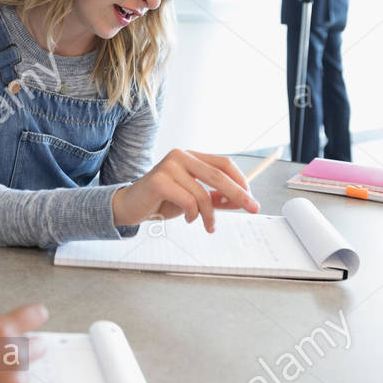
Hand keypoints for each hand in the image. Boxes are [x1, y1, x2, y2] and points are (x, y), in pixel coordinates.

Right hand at [112, 149, 259, 232]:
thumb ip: (215, 198)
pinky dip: (192, 215)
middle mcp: (180, 156)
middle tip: (252, 208)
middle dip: (238, 194)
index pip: (224, 164)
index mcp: (191, 157)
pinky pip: (188, 201)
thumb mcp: (194, 199)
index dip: (240, 181)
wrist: (130, 206)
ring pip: (202, 194)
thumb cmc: (162, 200)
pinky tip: (187, 219)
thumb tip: (240, 202)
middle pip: (219, 175)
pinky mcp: (159, 180)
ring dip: (210, 215)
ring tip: (209, 226)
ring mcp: (169, 166)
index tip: (250, 198)